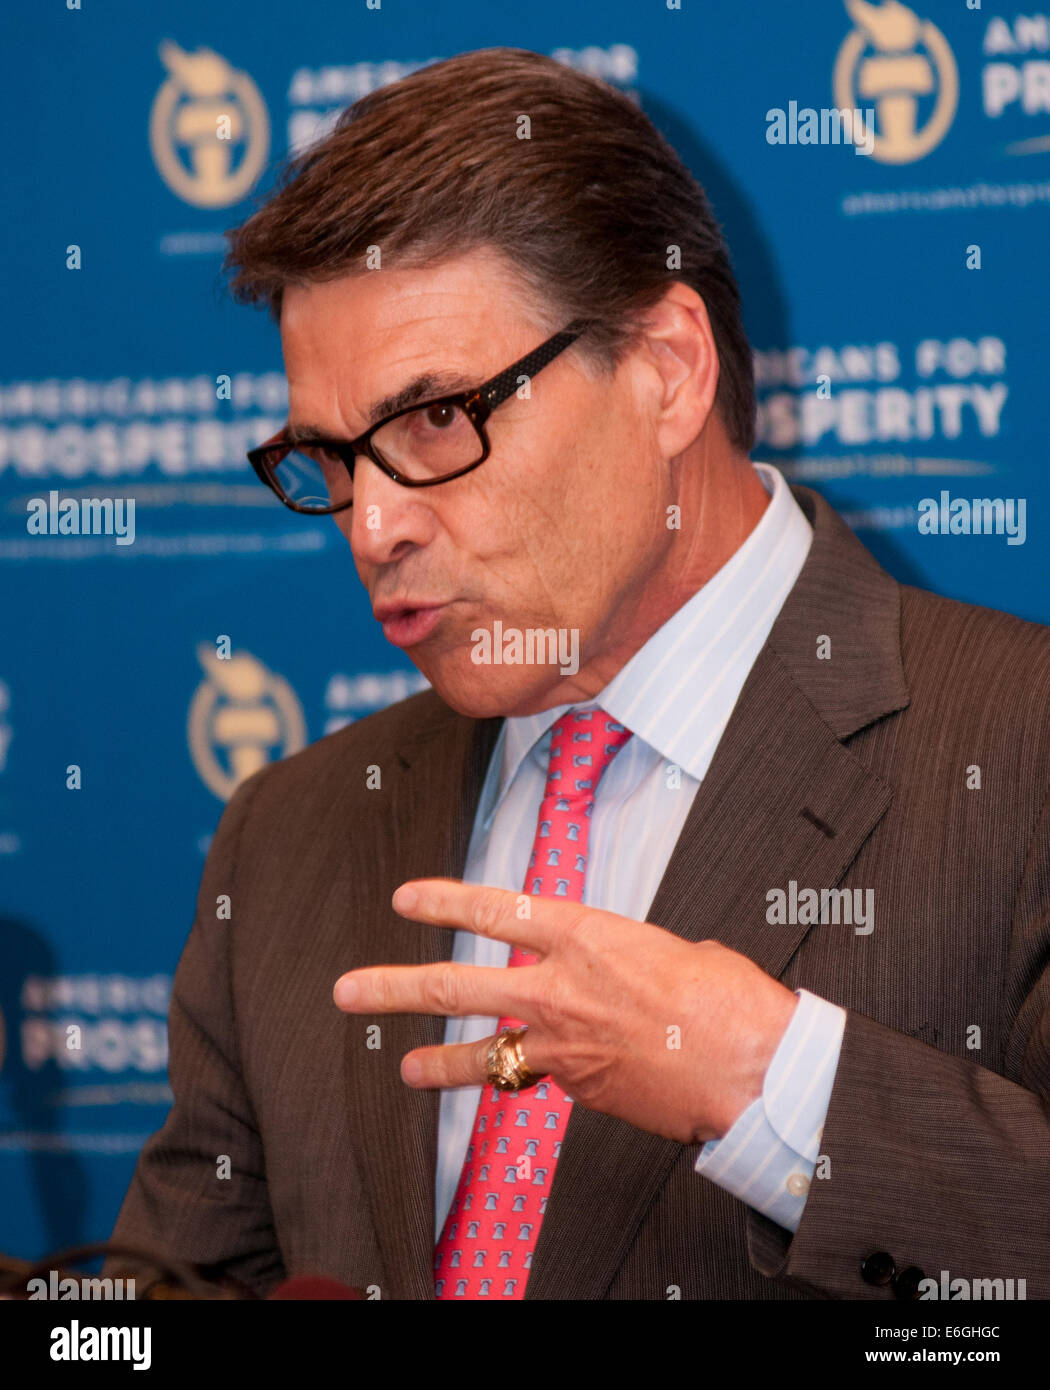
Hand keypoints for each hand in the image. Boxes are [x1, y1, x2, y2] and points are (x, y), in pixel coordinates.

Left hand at [333, 878, 798, 1144]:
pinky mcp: (578, 1088)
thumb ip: (621, 953)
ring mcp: (563, 1044)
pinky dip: (518, 1077)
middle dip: (396, 986)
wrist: (754, 1067)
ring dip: (433, 1058)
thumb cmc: (726, 996)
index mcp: (586, 934)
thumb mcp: (669, 947)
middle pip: (458, 984)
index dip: (445, 900)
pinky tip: (507, 1080)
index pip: (498, 908)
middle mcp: (560, 987)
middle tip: (348, 991)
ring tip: (399, 1064)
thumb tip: (612, 971)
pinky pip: (533, 1078)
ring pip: (478, 1051)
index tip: (405, 899)